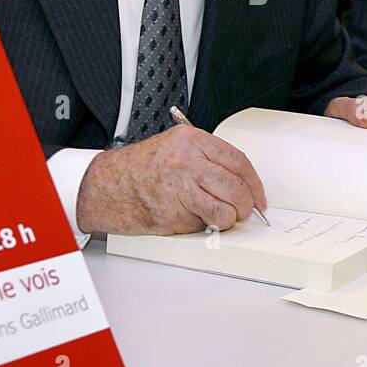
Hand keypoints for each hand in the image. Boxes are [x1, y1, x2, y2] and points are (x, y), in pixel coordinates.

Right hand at [76, 125, 266, 234]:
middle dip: (246, 205)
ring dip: (229, 219)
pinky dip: (208, 226)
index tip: (259, 197)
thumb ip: (207, 159)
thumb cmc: (140, 169)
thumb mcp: (175, 148)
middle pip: (236, 187)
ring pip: (226, 209)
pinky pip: (205, 223)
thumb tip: (240, 182)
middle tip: (245, 211)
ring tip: (221, 217)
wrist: (107, 186)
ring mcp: (181, 187)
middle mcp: (188, 161)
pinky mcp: (174, 212)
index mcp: (192, 140)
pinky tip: (197, 219)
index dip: (255, 183)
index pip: (239, 161)